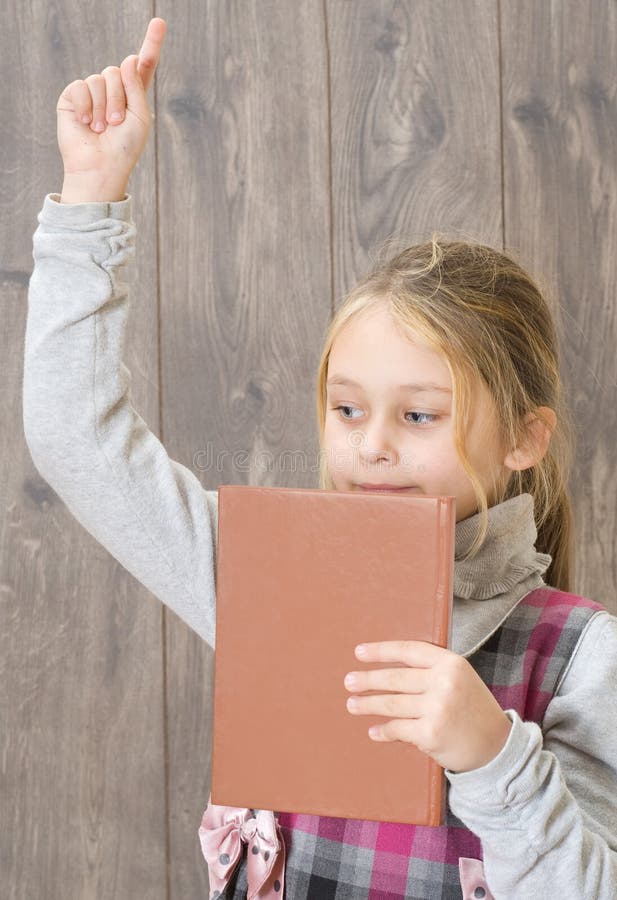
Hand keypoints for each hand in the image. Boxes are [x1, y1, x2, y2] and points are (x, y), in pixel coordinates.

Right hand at [56, 17, 166, 190]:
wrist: (101, 167)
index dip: (151, 44)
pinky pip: (81, 86)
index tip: (159, 23)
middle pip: (117, 71)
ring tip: (101, 128)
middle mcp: (113, 90)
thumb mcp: (140, 116)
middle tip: (116, 124)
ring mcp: (92, 92)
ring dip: (104, 107)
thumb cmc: (124, 148)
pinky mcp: (73, 97)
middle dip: (119, 98)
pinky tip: (85, 124)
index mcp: (133, 94)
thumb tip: (127, 58)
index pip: (143, 65)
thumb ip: (136, 86)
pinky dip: (86, 106)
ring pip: (100, 78)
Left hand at [344, 641, 511, 772]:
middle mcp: (444, 682)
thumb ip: (430, 671)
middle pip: (396, 677)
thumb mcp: (459, 679)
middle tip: (349, 681)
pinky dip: (383, 730)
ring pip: (392, 703)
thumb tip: (387, 668)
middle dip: (368, 680)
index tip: (359, 652)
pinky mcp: (430, 734)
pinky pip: (397, 728)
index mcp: (451, 663)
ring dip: (368, 704)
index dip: (381, 651)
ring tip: (352, 704)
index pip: (409, 651)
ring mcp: (437, 708)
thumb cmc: (472, 710)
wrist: (496, 747)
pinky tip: (374, 731)